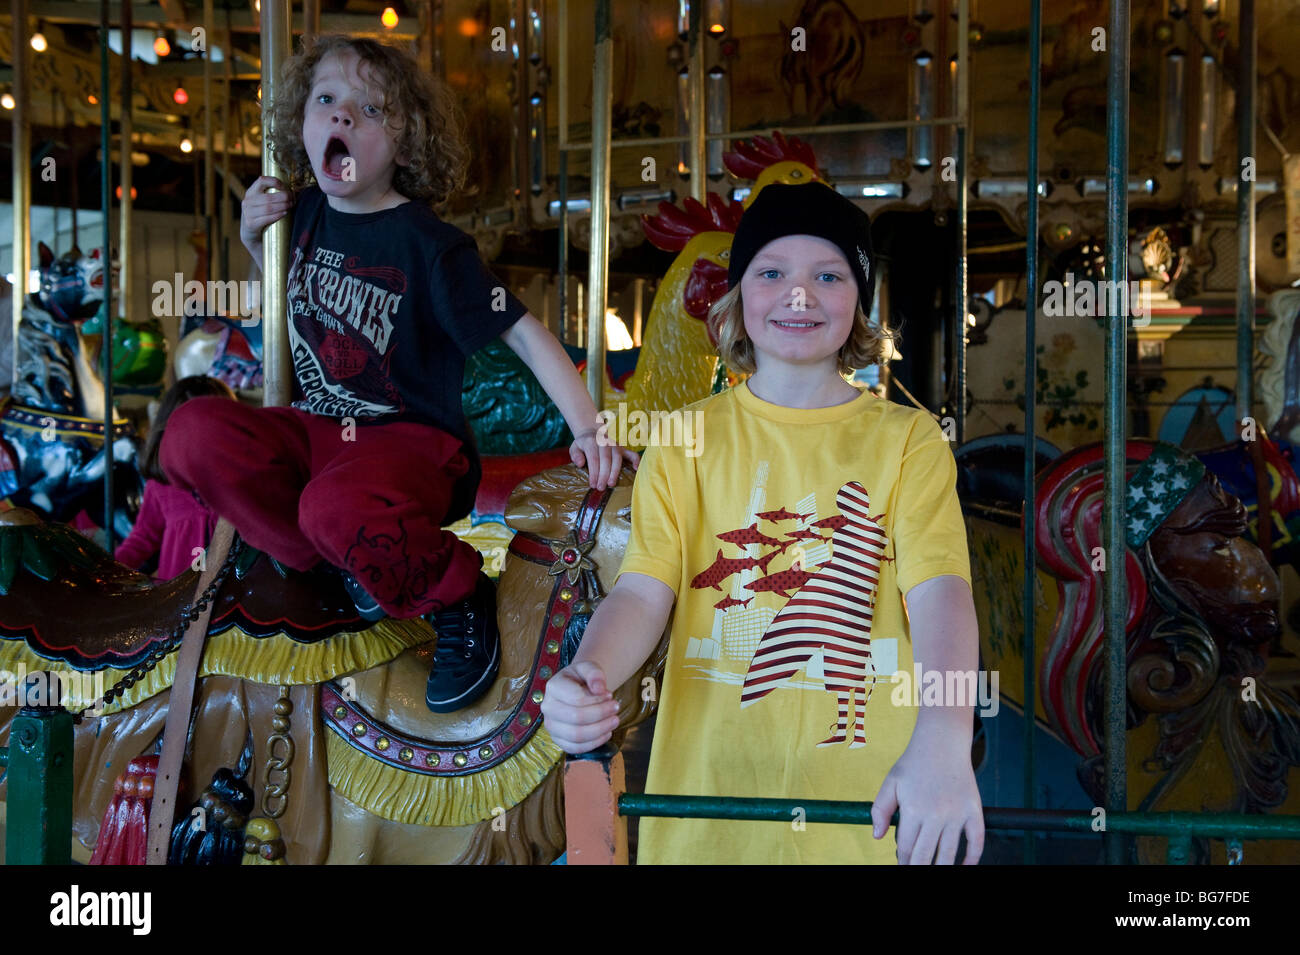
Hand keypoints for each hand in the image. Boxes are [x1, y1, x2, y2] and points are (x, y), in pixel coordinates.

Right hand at [240, 176, 294, 256]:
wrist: (250, 234)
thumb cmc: (261, 216)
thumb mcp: (262, 203)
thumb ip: (271, 195)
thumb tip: (293, 191)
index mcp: (251, 192)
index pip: (261, 181)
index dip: (274, 181)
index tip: (285, 187)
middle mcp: (248, 201)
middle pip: (269, 197)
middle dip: (284, 198)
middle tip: (292, 200)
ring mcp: (248, 213)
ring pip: (268, 208)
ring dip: (283, 206)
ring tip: (290, 206)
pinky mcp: (251, 224)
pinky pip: (266, 218)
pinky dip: (277, 215)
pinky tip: (285, 213)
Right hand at [540, 661, 621, 753]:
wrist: (577, 689)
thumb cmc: (583, 678)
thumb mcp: (590, 667)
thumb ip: (595, 673)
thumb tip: (599, 689)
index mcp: (553, 686)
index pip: (576, 698)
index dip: (598, 699)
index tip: (610, 695)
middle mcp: (548, 707)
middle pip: (576, 718)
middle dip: (601, 714)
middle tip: (616, 708)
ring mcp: (552, 726)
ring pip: (577, 736)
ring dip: (601, 730)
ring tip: (614, 720)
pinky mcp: (559, 740)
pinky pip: (576, 748)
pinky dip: (595, 743)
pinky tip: (607, 732)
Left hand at [570, 426, 639, 489]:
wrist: (594, 431)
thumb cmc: (584, 444)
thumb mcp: (575, 446)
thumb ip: (575, 454)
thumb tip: (581, 463)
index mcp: (592, 442)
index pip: (594, 459)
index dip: (594, 473)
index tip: (592, 484)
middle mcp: (605, 442)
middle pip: (606, 460)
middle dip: (604, 475)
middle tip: (601, 487)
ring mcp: (615, 445)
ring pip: (617, 459)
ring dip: (615, 472)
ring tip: (611, 484)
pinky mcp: (623, 448)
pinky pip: (631, 453)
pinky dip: (636, 460)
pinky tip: (636, 469)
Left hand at [870, 732, 984, 864]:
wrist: (942, 742)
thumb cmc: (914, 763)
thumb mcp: (891, 783)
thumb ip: (880, 809)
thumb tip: (877, 836)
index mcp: (913, 808)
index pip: (906, 847)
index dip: (902, 861)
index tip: (902, 865)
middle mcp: (936, 814)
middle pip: (925, 854)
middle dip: (918, 868)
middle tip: (916, 872)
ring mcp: (957, 813)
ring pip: (949, 853)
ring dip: (942, 868)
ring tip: (935, 872)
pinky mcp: (974, 810)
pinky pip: (976, 841)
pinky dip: (972, 858)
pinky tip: (964, 866)